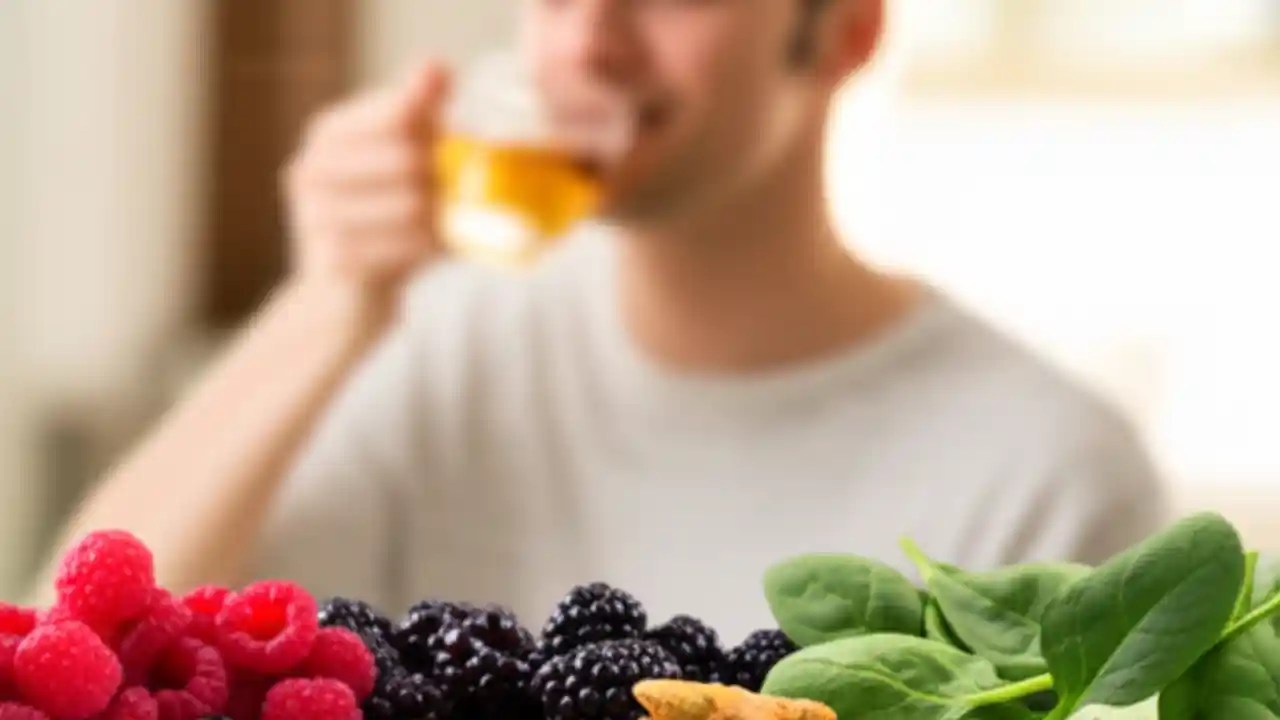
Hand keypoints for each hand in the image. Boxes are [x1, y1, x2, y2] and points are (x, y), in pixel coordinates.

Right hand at [283, 61, 451, 323]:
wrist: (344, 302)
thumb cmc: (383, 223)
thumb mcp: (400, 160)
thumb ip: (418, 112)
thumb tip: (437, 66)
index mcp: (328, 133)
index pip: (398, 111)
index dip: (436, 131)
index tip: (446, 151)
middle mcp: (311, 169)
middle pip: (408, 157)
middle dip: (443, 178)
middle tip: (453, 197)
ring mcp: (316, 217)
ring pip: (413, 204)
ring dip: (443, 218)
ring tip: (444, 225)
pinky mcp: (335, 261)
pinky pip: (409, 245)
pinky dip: (434, 248)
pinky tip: (434, 250)